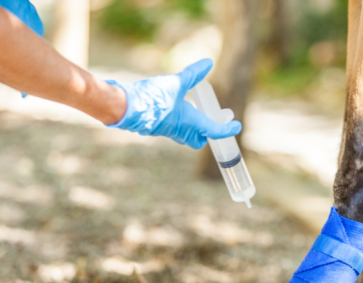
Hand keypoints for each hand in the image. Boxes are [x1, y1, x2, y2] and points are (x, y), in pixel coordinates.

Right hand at [105, 59, 241, 148]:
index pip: (214, 130)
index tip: (236, 126)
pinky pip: (169, 128)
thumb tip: (208, 62)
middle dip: (204, 134)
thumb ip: (193, 74)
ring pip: (183, 134)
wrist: (125, 107)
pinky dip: (175, 121)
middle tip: (209, 119)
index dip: (227, 129)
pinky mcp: (154, 128)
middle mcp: (180, 130)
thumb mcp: (176, 82)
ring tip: (189, 108)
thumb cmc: (153, 97)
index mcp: (190, 122)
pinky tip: (170, 107)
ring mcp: (166, 131)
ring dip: (189, 126)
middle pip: (197, 140)